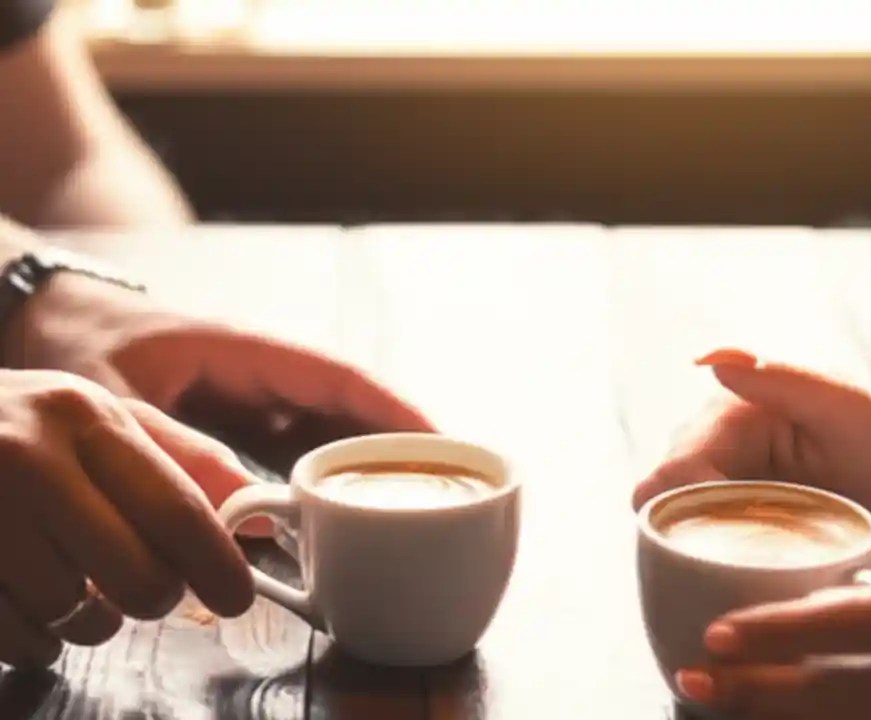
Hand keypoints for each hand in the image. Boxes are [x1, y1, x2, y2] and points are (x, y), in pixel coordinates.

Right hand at [0, 370, 253, 668]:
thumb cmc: (18, 426)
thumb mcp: (97, 418)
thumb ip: (183, 461)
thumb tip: (259, 514)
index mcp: (84, 418)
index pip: (175, 508)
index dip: (217, 565)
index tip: (237, 598)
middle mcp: (28, 457)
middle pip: (135, 574)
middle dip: (154, 597)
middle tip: (145, 587)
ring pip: (74, 615)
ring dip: (89, 619)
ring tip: (73, 582)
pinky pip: (20, 638)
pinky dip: (39, 637)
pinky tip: (30, 599)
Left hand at [4, 274, 434, 504]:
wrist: (50, 323)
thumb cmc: (81, 344)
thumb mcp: (116, 398)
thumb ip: (175, 451)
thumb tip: (246, 517)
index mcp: (250, 350)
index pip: (344, 378)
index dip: (399, 413)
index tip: (446, 446)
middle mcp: (269, 373)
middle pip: (356, 410)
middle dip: (403, 449)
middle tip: (448, 497)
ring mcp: (261, 398)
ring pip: (335, 432)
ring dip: (370, 469)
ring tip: (415, 512)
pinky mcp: (247, 424)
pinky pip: (302, 451)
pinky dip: (328, 483)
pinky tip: (344, 520)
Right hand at [633, 349, 870, 542]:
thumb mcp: (843, 405)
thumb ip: (781, 378)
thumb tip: (712, 360)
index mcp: (733, 408)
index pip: (680, 460)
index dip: (685, 503)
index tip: (718, 538)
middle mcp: (716, 439)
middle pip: (666, 490)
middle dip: (685, 526)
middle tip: (733, 558)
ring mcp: (723, 476)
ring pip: (674, 515)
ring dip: (694, 540)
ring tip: (734, 564)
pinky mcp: (734, 508)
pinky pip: (698, 533)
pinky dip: (706, 550)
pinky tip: (732, 566)